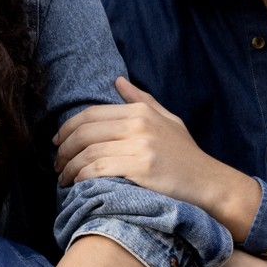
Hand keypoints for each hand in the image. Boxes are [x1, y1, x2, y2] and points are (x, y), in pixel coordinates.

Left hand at [52, 77, 260, 233]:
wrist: (210, 184)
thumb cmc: (185, 155)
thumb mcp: (167, 120)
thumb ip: (141, 100)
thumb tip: (117, 81)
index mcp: (141, 112)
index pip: (90, 114)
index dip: (67, 128)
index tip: (57, 142)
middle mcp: (139, 125)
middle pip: (84, 132)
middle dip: (63, 149)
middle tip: (57, 164)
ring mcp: (140, 146)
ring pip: (88, 153)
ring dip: (69, 167)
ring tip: (64, 178)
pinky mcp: (141, 169)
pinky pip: (98, 169)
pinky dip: (82, 177)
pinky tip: (78, 185)